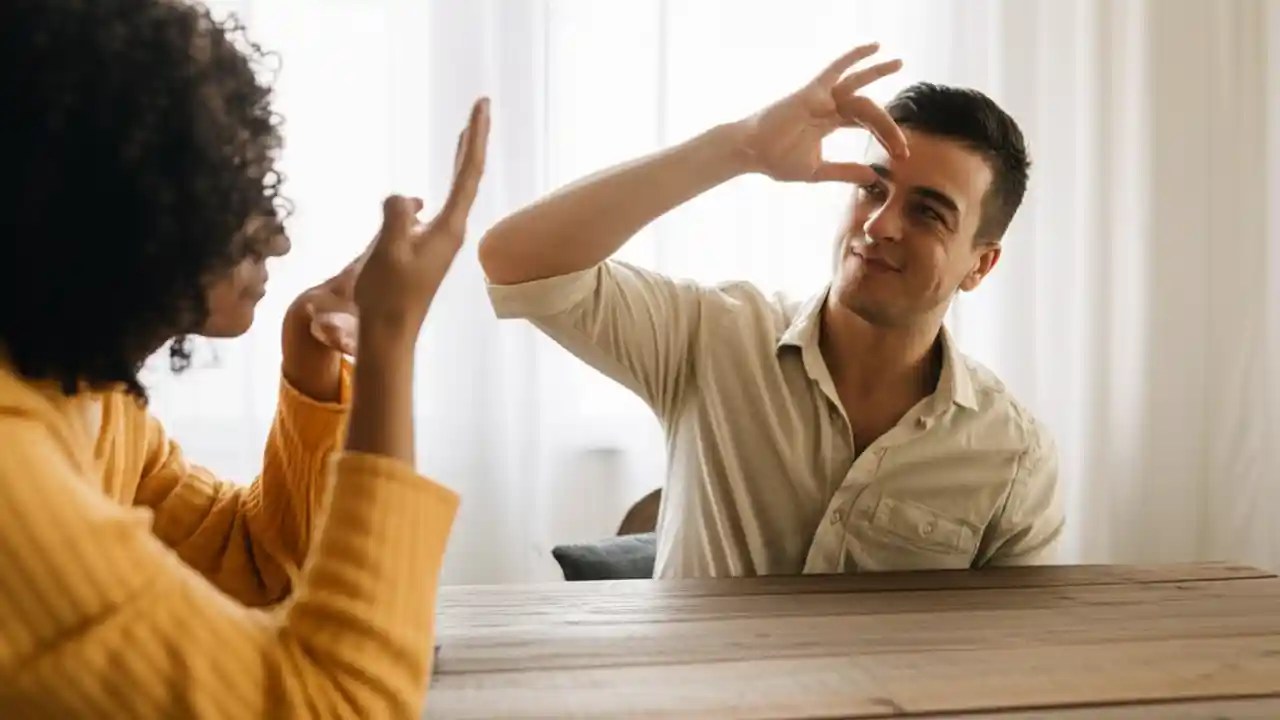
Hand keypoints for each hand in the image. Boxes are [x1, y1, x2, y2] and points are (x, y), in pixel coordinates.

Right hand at [355, 97, 489, 342]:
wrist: (389, 334)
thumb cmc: (388, 295)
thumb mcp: (388, 248)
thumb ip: (397, 214)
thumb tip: (408, 200)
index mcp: (448, 229)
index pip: (467, 173)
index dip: (475, 136)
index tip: (482, 106)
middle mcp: (451, 232)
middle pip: (467, 177)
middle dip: (472, 141)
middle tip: (482, 108)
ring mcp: (440, 242)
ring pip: (454, 193)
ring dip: (458, 163)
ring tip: (465, 137)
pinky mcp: (427, 252)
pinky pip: (436, 211)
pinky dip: (438, 190)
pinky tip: (422, 198)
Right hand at [736, 43, 908, 183]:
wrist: (752, 153)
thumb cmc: (776, 161)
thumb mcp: (817, 171)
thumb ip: (845, 171)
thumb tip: (874, 177)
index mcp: (827, 123)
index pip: (864, 123)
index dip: (884, 136)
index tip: (900, 155)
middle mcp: (827, 106)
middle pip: (866, 107)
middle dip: (887, 124)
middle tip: (903, 144)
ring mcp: (820, 97)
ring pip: (856, 85)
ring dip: (878, 72)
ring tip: (899, 62)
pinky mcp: (813, 92)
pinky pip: (836, 69)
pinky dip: (853, 56)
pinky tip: (874, 47)